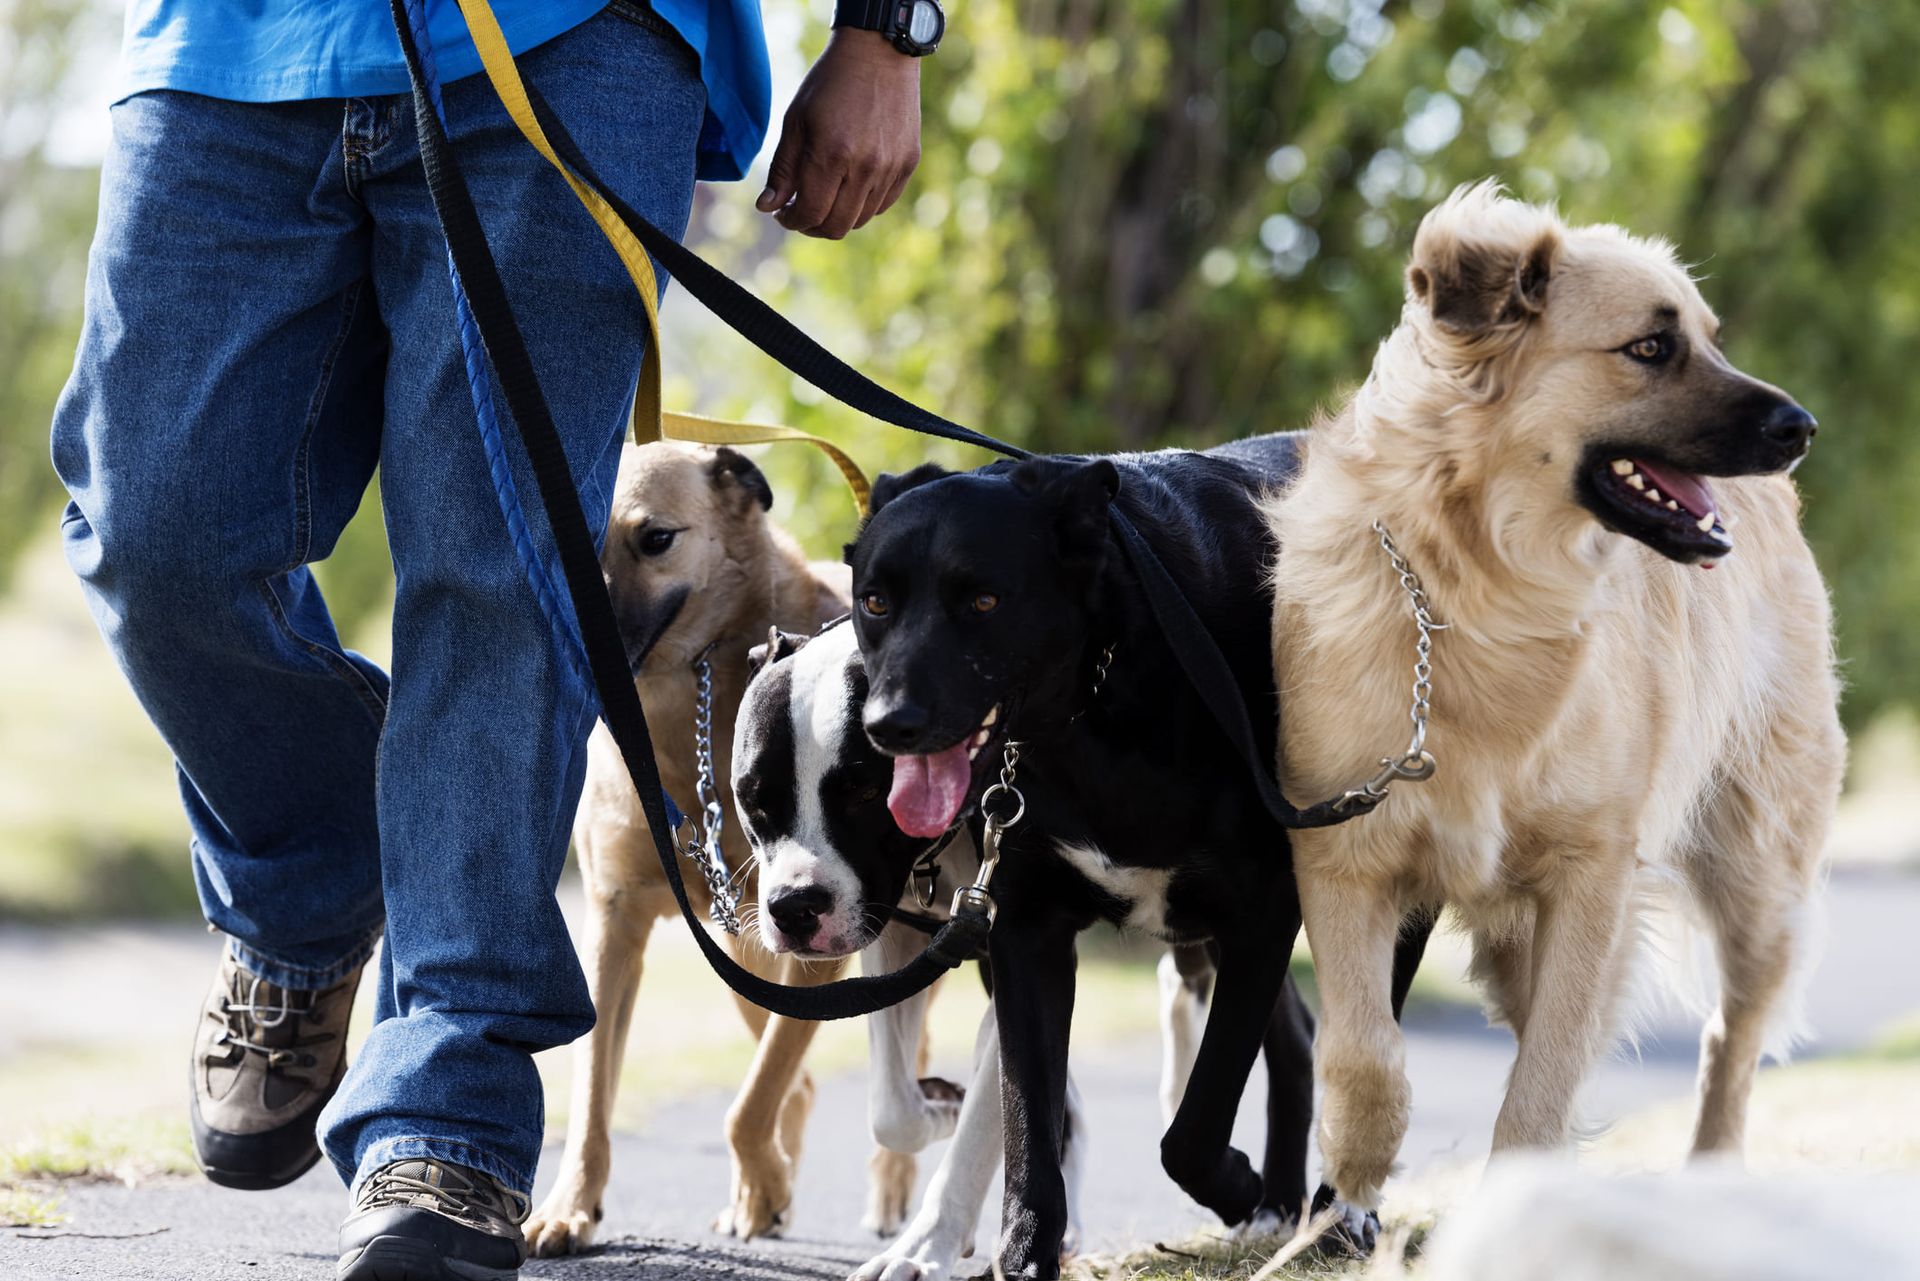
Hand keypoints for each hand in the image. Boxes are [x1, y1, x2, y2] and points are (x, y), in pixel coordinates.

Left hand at [756, 29, 921, 238]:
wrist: (879, 53)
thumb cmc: (829, 83)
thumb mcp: (796, 120)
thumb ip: (782, 169)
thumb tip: (767, 208)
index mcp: (831, 155)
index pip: (810, 213)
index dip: (791, 220)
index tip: (783, 212)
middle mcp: (865, 167)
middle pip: (836, 226)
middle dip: (812, 225)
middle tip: (801, 210)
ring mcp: (890, 168)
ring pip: (860, 219)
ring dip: (837, 215)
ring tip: (824, 196)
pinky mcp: (908, 164)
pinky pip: (882, 203)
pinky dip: (862, 204)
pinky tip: (848, 186)